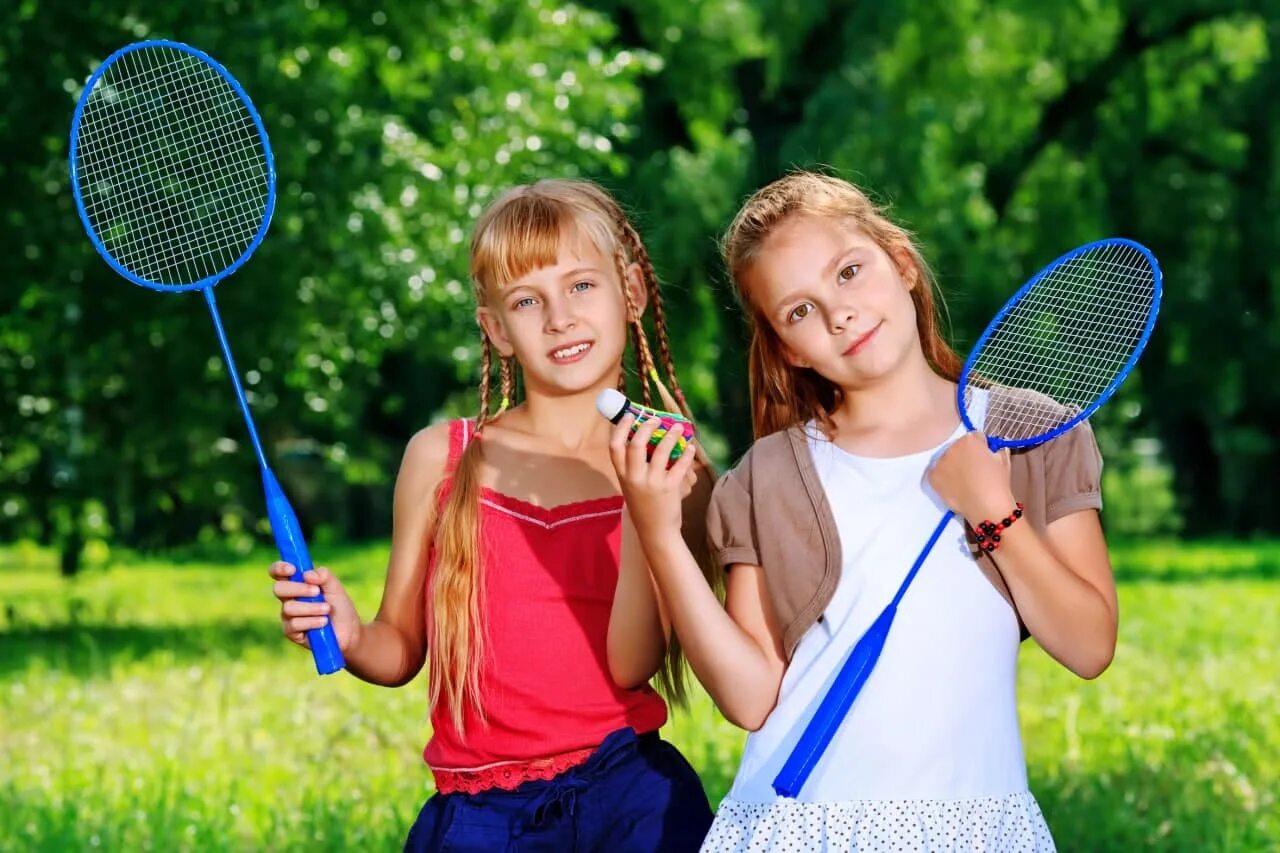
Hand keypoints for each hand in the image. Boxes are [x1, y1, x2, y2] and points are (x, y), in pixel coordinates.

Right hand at [268, 562, 362, 652]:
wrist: (349, 631)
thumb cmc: (340, 607)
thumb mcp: (336, 587)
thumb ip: (324, 576)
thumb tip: (307, 575)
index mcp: (297, 584)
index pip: (278, 573)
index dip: (279, 568)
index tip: (292, 569)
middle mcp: (289, 599)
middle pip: (279, 589)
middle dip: (299, 589)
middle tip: (317, 592)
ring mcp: (288, 616)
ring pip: (289, 608)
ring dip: (311, 607)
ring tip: (327, 609)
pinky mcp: (291, 632)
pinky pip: (294, 624)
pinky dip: (312, 621)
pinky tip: (323, 622)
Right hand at [608, 413, 698, 537]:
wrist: (655, 532)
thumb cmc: (644, 507)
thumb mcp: (632, 486)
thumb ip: (635, 467)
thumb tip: (648, 440)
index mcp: (622, 476)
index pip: (615, 447)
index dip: (621, 428)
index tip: (630, 415)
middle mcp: (635, 478)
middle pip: (636, 444)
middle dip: (647, 426)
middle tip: (657, 419)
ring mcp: (652, 483)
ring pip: (661, 451)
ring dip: (672, 435)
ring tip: (679, 427)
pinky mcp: (670, 488)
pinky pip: (680, 465)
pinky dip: (687, 454)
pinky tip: (690, 448)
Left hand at [927, 431, 1016, 522]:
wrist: (987, 507)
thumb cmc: (998, 484)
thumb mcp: (1004, 461)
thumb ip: (998, 449)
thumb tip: (996, 448)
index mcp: (970, 440)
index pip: (974, 437)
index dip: (981, 447)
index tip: (984, 456)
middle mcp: (952, 447)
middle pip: (958, 447)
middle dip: (965, 455)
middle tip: (974, 469)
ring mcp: (940, 462)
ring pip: (946, 460)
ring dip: (953, 465)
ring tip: (964, 480)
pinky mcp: (932, 477)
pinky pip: (937, 473)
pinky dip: (944, 478)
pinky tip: (955, 486)